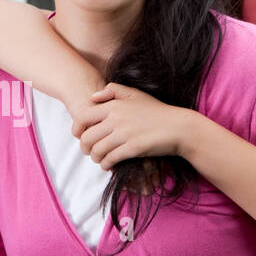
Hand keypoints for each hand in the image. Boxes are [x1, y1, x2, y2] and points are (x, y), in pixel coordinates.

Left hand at [72, 83, 188, 170]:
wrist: (178, 127)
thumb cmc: (157, 111)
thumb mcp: (135, 94)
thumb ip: (113, 91)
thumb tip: (92, 97)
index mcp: (114, 105)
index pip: (83, 117)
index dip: (76, 129)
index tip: (79, 136)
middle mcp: (116, 118)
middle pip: (87, 137)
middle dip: (85, 147)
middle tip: (89, 151)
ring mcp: (124, 134)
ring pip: (96, 150)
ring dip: (95, 158)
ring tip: (100, 159)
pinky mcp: (132, 148)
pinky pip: (109, 159)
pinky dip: (106, 164)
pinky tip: (109, 165)